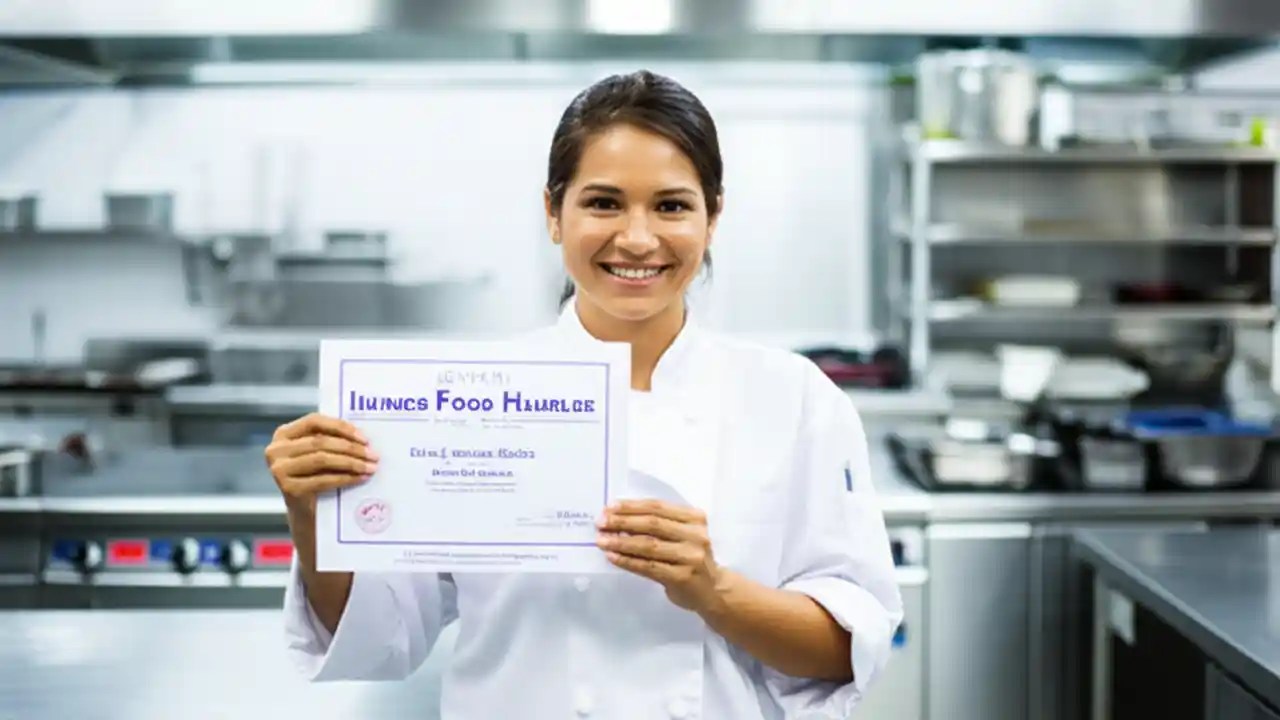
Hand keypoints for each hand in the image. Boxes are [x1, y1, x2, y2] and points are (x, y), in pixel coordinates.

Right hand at [264, 412, 378, 514]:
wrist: (305, 511)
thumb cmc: (315, 475)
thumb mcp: (318, 453)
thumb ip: (330, 440)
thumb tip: (362, 437)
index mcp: (284, 434)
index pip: (314, 421)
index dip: (340, 427)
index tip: (364, 437)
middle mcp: (276, 450)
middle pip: (320, 442)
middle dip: (351, 448)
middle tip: (373, 455)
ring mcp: (279, 470)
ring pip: (322, 459)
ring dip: (351, 463)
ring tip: (370, 467)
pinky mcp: (288, 489)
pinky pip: (323, 480)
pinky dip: (345, 478)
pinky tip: (360, 478)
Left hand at [596, 499, 726, 613]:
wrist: (714, 590)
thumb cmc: (691, 557)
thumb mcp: (683, 535)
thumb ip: (660, 525)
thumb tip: (619, 518)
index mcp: (695, 518)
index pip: (658, 507)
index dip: (632, 506)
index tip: (609, 507)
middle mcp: (695, 535)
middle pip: (652, 524)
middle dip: (623, 521)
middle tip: (600, 523)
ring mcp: (690, 556)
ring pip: (649, 545)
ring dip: (621, 542)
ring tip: (601, 540)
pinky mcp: (682, 577)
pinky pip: (649, 567)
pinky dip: (628, 561)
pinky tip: (612, 557)